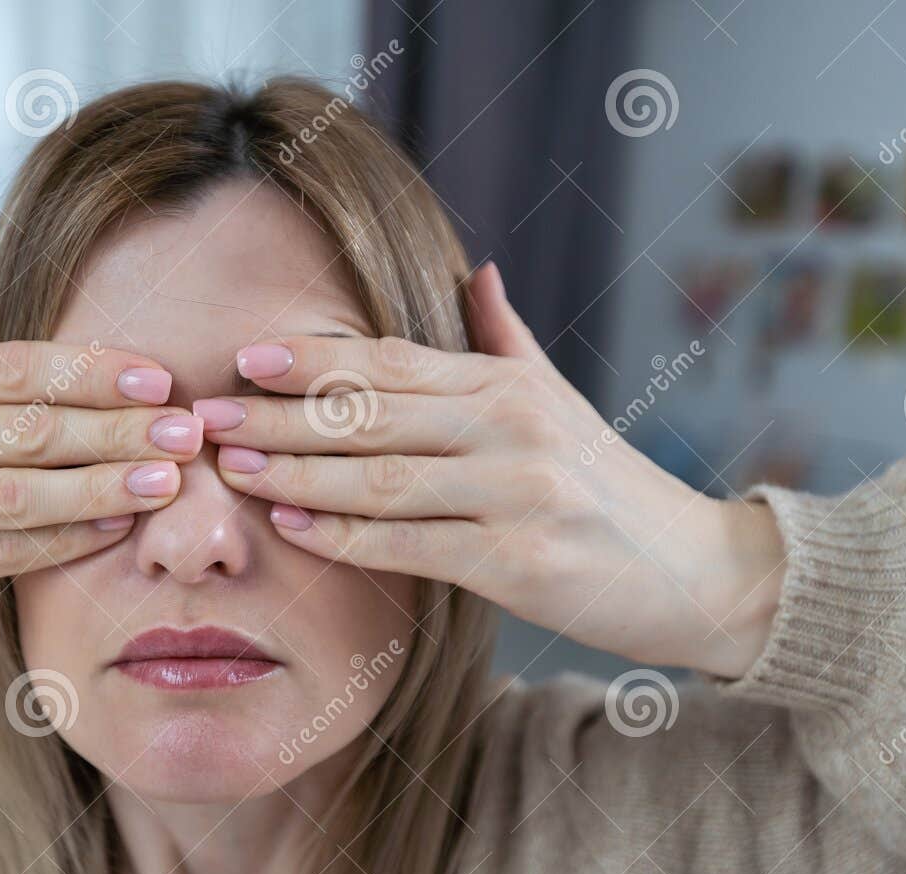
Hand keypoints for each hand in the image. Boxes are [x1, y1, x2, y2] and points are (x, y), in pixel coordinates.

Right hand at [0, 237, 202, 638]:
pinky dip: (63, 541)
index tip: (157, 378)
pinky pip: (2, 553)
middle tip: (186, 431)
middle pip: (29, 429)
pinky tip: (115, 528)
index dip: (91, 371)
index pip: (16, 367)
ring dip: (102, 487)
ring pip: (21, 494)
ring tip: (167, 482)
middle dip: (117, 429)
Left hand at [198, 263, 785, 677]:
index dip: (313, 357)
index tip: (245, 356)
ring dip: (295, 472)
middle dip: (280, 415)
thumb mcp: (559, 399)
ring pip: (379, 478)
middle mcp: (509, 428)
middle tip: (209, 416)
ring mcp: (514, 493)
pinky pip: (408, 544)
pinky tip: (291, 524)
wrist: (696, 572)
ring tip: (233, 467)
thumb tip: (473, 271)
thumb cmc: (609, 485)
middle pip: (371, 414)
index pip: (391, 363)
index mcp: (507, 386)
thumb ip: (504, 339)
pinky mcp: (516, 561)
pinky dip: (342, 535)